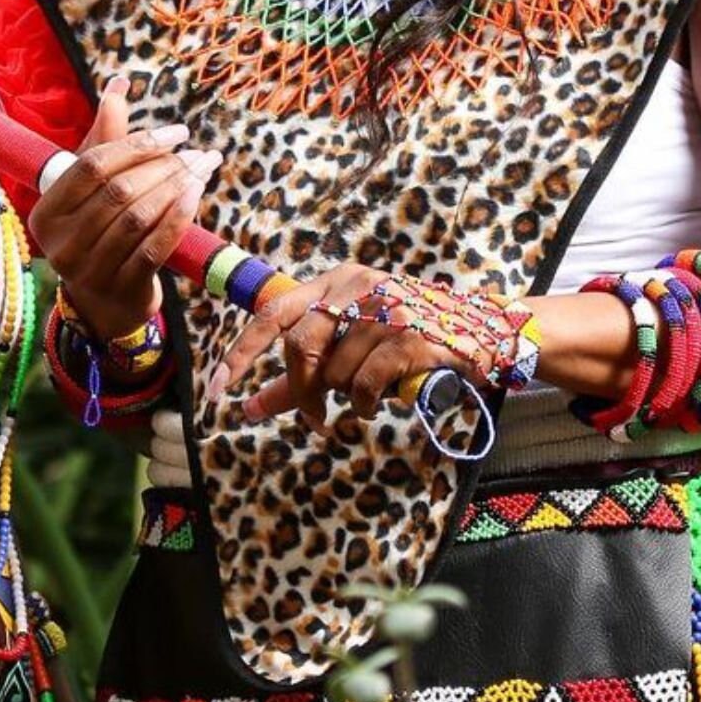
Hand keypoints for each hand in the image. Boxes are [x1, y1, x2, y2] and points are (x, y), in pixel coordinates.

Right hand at [26, 75, 217, 341]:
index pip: (92, 165)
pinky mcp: (121, 289)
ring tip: (204, 169)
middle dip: (164, 165)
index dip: (136, 144)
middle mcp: (61, 242)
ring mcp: (89, 270)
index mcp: (48, 210)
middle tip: (198, 152)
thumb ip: (104, 135)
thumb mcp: (92, 186)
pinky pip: (155, 248)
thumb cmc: (97, 229)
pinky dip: (179, 218)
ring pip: (139, 217)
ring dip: (177, 187)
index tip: (176, 132)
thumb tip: (119, 83)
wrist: (105, 302)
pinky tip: (198, 195)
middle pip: (119, 190)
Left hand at [207, 264, 455, 426]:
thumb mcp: (352, 346)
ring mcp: (384, 309)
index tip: (217, 388)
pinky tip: (375, 405)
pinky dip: (362, 405)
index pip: (272, 312)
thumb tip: (248, 407)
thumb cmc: (408, 340)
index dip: (241, 352)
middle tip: (313, 420)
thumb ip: (302, 374)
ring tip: (361, 402)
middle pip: (298, 345)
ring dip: (341, 398)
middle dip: (299, 391)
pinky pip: (364, 383)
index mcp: (336, 282)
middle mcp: (357, 286)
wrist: (483, 332)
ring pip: (333, 369)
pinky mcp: (409, 336)